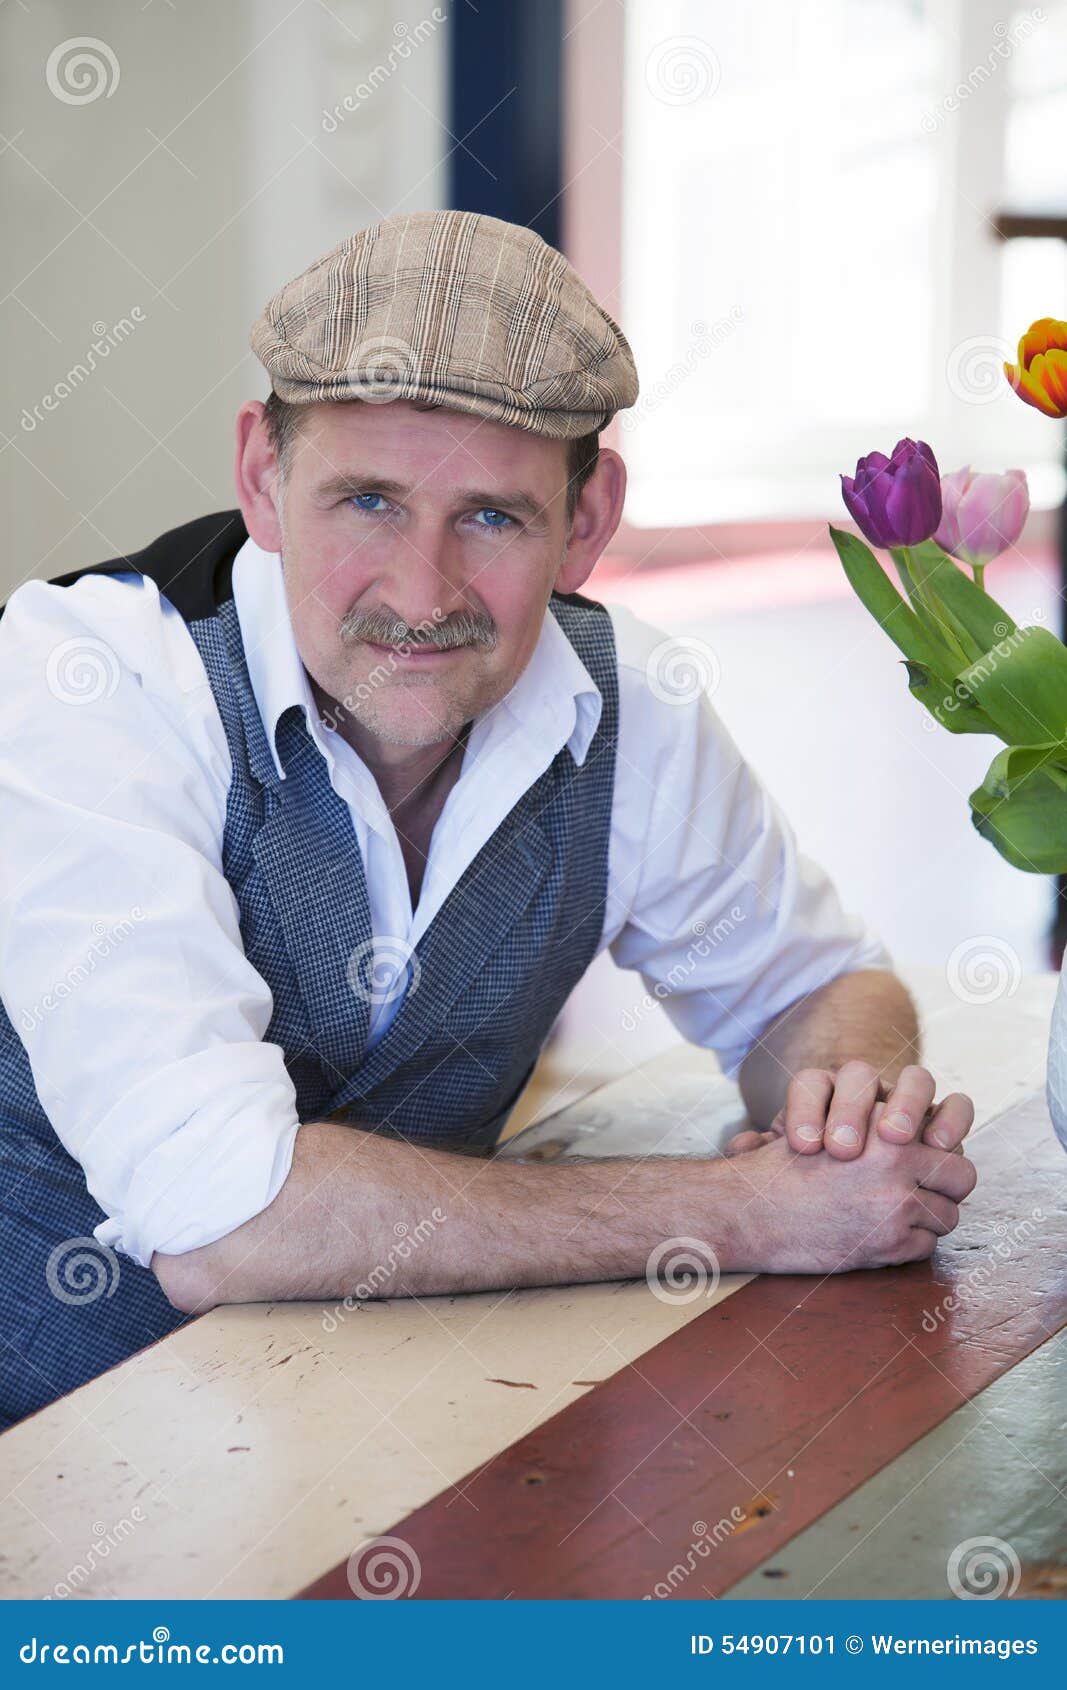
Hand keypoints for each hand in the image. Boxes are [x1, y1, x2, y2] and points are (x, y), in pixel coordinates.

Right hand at [722, 1124, 977, 1273]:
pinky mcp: (891, 1241)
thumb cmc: (786, 1168)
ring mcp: (898, 1201)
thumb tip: (937, 1138)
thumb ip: (882, 1128)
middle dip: (949, 1188)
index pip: (949, 1135)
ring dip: (927, 1221)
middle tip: (928, 1196)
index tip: (933, 1164)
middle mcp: (897, 1156)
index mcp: (884, 1120)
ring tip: (895, 1221)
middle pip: (962, 1175)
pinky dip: (908, 1248)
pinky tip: (878, 1240)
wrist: (751, 1211)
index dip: (943, 1154)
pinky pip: (926, 1247)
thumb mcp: (833, 1123)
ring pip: (948, 1215)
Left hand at [723, 1061, 973, 1160]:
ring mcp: (907, 1100)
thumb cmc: (819, 1166)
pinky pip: (956, 1105)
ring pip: (915, 1080)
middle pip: (860, 1075)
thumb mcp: (790, 1159)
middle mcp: (867, 1088)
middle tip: (843, 1150)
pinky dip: (951, 1120)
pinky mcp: (942, 1119)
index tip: (803, 1146)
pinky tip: (939, 1147)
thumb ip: (763, 1153)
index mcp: (823, 1091)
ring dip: (906, 1106)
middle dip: (851, 1109)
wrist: (863, 1163)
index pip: (811, 1084)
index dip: (805, 1111)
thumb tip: (740, 1149)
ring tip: (895, 1141)